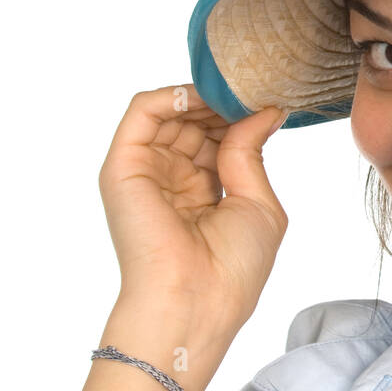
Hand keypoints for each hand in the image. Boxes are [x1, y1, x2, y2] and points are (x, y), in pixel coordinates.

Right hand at [98, 84, 289, 344]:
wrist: (196, 299)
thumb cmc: (232, 266)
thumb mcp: (257, 202)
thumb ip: (251, 152)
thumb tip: (264, 111)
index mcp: (204, 191)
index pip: (220, 137)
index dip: (242, 117)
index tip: (268, 100)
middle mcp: (173, 179)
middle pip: (196, 121)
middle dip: (224, 103)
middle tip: (251, 90)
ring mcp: (147, 171)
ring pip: (170, 112)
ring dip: (202, 96)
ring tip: (230, 93)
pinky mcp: (123, 166)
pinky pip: (141, 113)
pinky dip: (170, 95)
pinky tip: (200, 97)